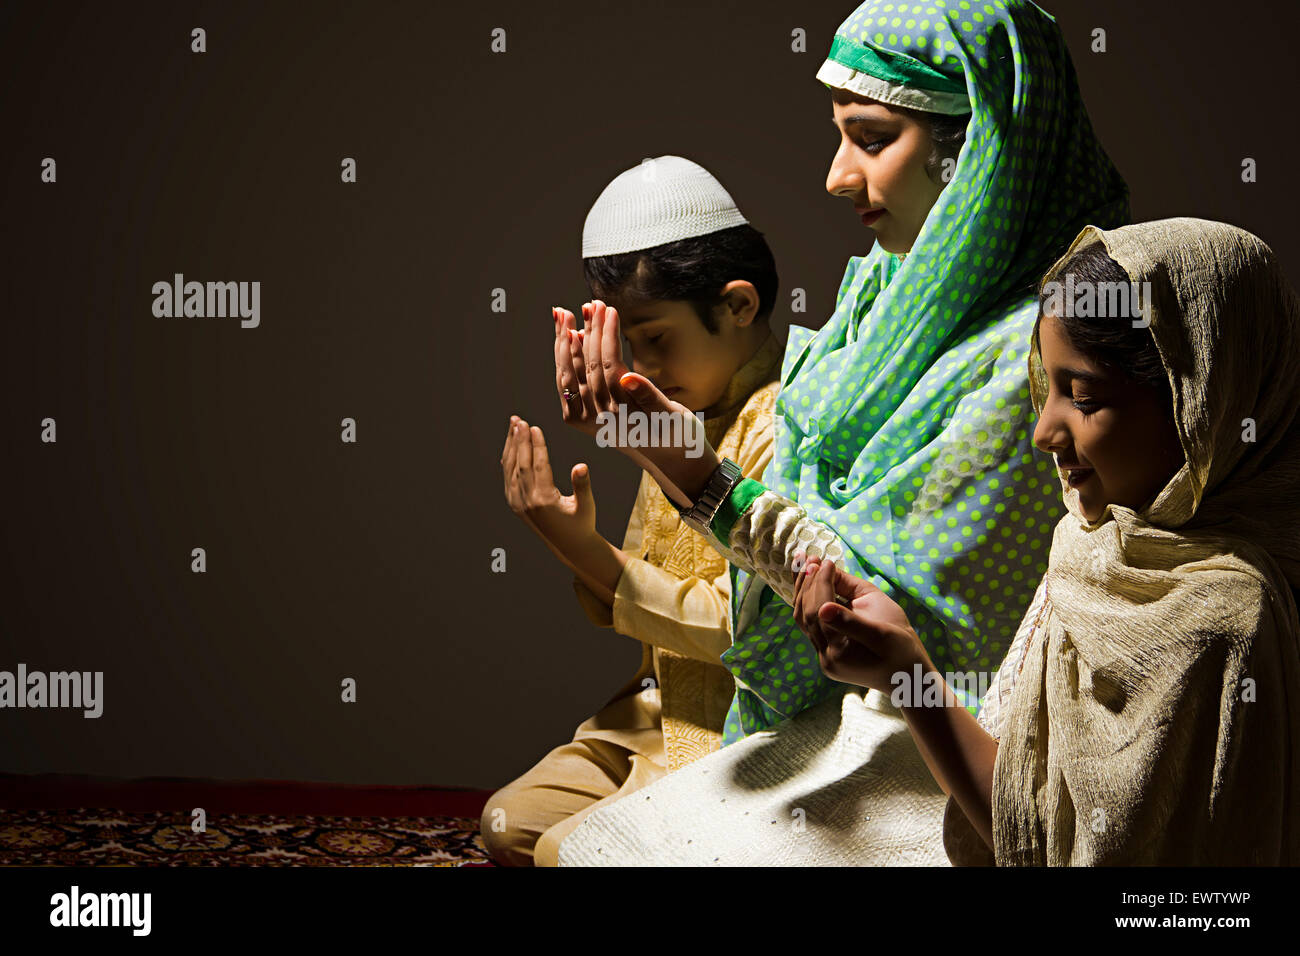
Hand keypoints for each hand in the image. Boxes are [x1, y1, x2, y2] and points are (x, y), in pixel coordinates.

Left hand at [501, 415, 599, 556]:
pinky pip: (508, 476)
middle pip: (520, 464)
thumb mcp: (586, 505)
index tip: (535, 427)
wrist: (569, 546)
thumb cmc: (582, 523)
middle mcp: (527, 501)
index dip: (537, 445)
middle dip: (520, 440)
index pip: (538, 466)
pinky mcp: (514, 503)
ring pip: (511, 468)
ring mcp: (518, 503)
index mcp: (544, 501)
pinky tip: (511, 444)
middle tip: (520, 420)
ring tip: (514, 424)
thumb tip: (581, 466)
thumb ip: (582, 485)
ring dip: (512, 445)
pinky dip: (509, 458)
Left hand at [555, 300, 719, 506]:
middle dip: (588, 332)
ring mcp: (589, 421)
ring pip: (571, 375)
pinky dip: (564, 362)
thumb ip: (651, 396)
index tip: (609, 309)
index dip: (607, 336)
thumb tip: (629, 378)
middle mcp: (601, 419)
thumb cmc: (680, 435)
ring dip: (566, 343)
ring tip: (564, 315)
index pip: (608, 366)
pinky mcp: (584, 421)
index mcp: (624, 415)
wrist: (673, 462)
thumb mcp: (675, 417)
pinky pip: (568, 387)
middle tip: (590, 304)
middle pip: (588, 367)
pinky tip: (566, 342)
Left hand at [792, 555, 926, 691]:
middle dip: (808, 584)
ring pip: (803, 619)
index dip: (822, 583)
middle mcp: (826, 658)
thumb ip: (850, 620)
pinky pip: (811, 623)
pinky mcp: (826, 653)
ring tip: (808, 565)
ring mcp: (824, 657)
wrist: (909, 675)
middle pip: (806, 614)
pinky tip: (812, 582)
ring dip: (803, 591)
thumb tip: (823, 607)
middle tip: (812, 558)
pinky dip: (809, 601)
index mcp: (840, 652)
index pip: (819, 610)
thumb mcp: (881, 632)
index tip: (827, 561)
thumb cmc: (902, 650)